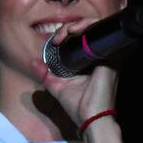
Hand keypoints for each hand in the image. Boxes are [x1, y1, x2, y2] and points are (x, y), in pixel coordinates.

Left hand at [28, 14, 119, 129]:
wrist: (91, 118)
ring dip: (78, 24)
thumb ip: (45, 74)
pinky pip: (101, 31)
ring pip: (94, 28)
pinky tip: (75, 30)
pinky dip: (88, 25)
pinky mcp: (109, 54)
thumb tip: (33, 62)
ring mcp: (105, 54)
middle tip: (58, 36)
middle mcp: (98, 56)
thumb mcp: (57, 87)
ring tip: (66, 32)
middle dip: (69, 27)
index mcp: (88, 63)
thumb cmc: (77, 106)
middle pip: (86, 31)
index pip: (79, 40)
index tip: (55, 41)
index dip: (66, 34)